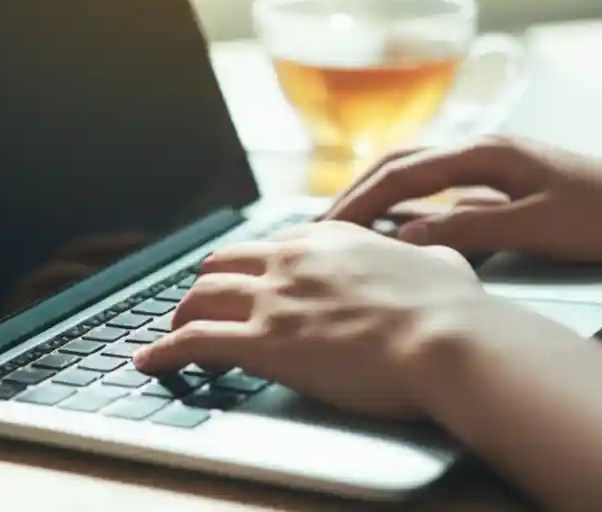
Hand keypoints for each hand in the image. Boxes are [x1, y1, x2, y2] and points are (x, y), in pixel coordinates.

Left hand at [133, 221, 487, 417]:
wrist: (447, 340)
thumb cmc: (452, 309)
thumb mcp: (441, 263)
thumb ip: (427, 257)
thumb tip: (438, 260)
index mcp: (328, 239)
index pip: (269, 247)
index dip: (252, 268)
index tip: (247, 282)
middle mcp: (291, 261)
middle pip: (223, 264)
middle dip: (206, 285)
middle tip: (200, 305)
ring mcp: (273, 300)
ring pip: (200, 297)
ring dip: (180, 315)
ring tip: (171, 334)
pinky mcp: (263, 343)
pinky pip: (194, 341)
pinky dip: (164, 351)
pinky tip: (150, 362)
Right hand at [325, 136, 601, 261]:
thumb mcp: (533, 227)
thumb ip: (465, 231)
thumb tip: (401, 240)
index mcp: (483, 152)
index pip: (400, 174)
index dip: (357, 203)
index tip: (324, 231)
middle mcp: (481, 149)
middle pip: (398, 163)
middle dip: (356, 193)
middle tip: (320, 228)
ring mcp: (492, 164)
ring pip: (416, 174)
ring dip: (379, 196)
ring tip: (346, 227)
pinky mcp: (503, 184)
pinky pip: (440, 191)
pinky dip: (409, 207)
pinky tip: (399, 229)